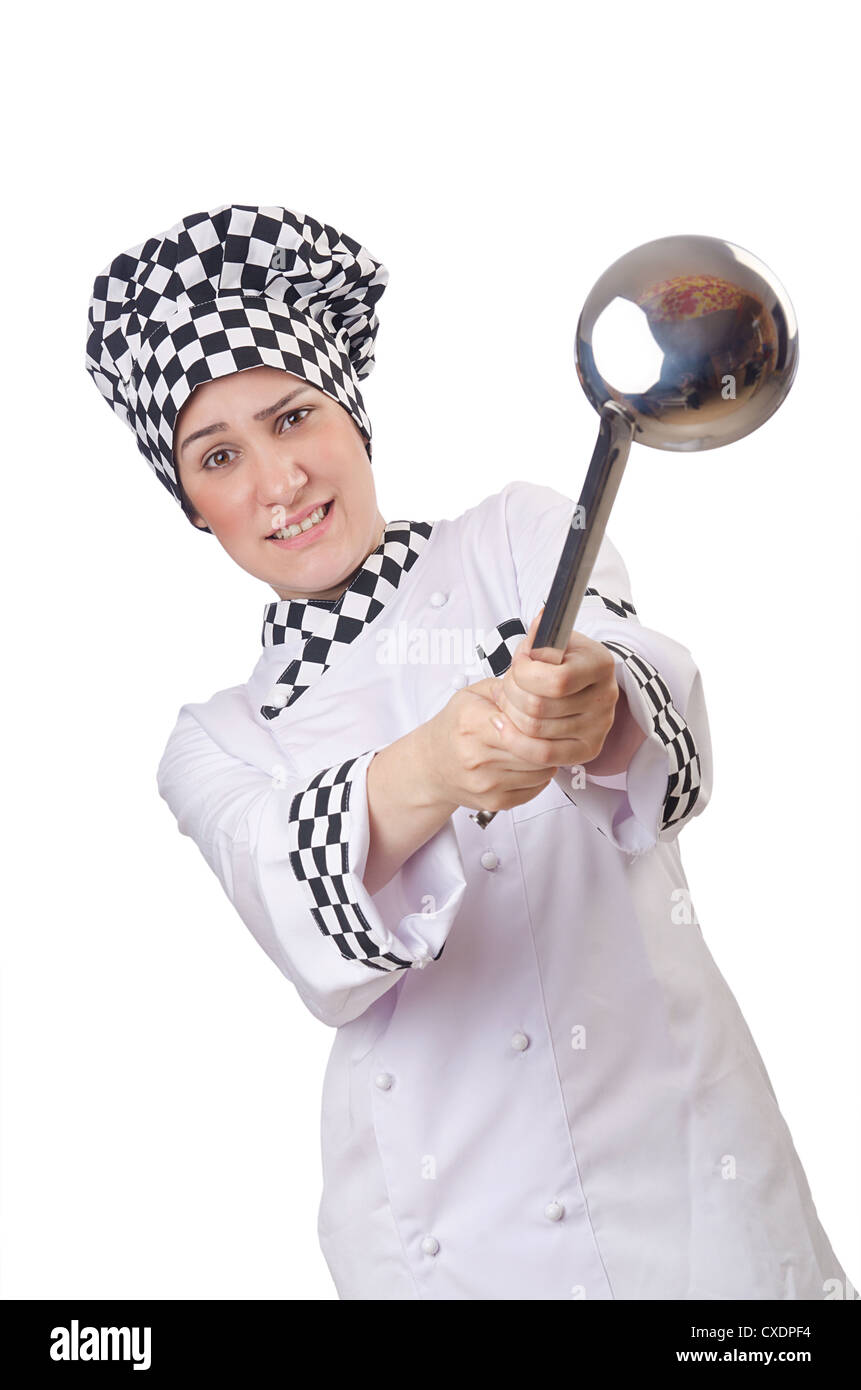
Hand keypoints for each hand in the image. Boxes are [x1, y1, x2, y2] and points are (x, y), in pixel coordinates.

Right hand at [413, 675, 559, 813]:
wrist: (431, 764)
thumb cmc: (454, 729)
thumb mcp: (473, 695)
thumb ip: (507, 688)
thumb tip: (540, 689)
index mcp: (472, 723)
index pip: (526, 724)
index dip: (542, 719)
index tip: (544, 715)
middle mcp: (476, 756)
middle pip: (536, 750)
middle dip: (549, 739)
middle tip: (548, 731)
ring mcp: (485, 783)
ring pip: (541, 771)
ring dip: (546, 759)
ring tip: (535, 746)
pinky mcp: (493, 802)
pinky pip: (535, 790)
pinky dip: (539, 777)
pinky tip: (527, 764)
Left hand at [488, 607, 619, 768]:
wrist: (578, 685)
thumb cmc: (558, 660)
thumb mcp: (551, 641)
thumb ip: (541, 635)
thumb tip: (543, 617)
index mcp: (601, 664)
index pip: (556, 680)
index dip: (524, 673)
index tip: (518, 664)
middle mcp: (606, 698)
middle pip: (539, 706)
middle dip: (511, 693)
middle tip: (506, 685)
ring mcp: (599, 727)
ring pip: (534, 729)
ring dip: (509, 713)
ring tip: (507, 701)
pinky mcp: (588, 750)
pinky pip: (542, 755)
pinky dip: (515, 740)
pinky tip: (503, 725)